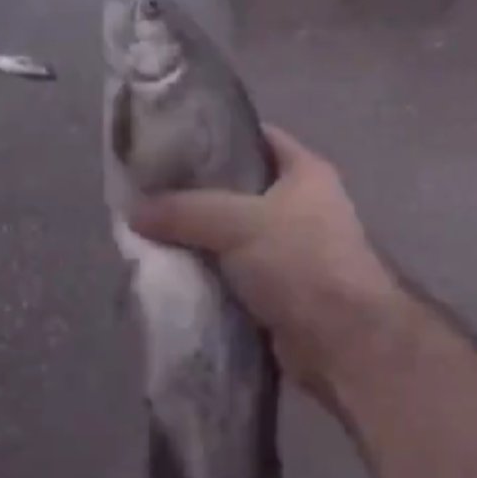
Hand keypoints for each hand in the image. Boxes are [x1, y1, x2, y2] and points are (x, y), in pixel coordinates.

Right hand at [129, 124, 406, 398]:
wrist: (343, 342)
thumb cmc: (300, 262)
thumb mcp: (236, 222)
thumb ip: (183, 210)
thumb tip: (133, 212)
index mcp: (306, 174)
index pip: (258, 137)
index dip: (217, 135)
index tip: (170, 141)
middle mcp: (303, 209)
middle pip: (238, 190)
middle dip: (195, 194)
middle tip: (148, 194)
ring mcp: (293, 254)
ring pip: (231, 237)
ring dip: (197, 241)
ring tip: (149, 235)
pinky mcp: (279, 295)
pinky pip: (233, 277)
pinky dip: (206, 277)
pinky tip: (170, 275)